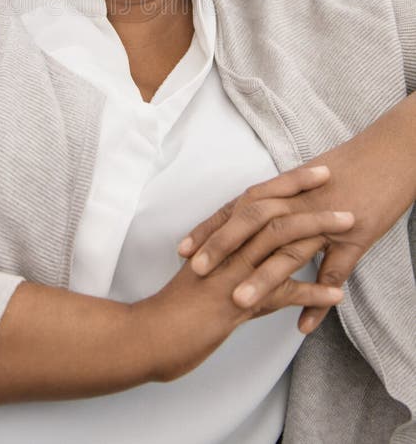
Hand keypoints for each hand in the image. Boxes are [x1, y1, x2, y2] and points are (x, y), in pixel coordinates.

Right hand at [135, 200, 353, 383]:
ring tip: (348, 227)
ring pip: (280, 245)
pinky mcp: (238, 305)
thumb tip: (257, 245)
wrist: (154, 333)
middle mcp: (227, 250)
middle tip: (335, 183)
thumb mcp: (208, 269)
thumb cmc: (180, 303)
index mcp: (221, 236)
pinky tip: (336, 295)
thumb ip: (232, 253)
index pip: (257, 198)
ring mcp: (233, 275)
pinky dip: (311, 295)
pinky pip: (281, 296)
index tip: (317, 170)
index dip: (289, 182)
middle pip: (272, 213)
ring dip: (317, 234)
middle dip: (307, 197)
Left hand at [177, 112, 415, 334]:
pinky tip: (304, 325)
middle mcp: (299, 201)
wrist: (393, 153)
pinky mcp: (355, 235)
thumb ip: (282, 200)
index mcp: (285, 189)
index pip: (239, 208)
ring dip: (263, 278)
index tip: (182, 248)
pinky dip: (319, 299)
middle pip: (253, 224)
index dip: (210, 228)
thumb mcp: (311, 182)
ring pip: (289, 249)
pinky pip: (335, 271)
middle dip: (223, 247)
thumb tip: (257, 212)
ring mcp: (326, 219)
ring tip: (238, 303)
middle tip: (196, 271)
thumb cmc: (351, 165)